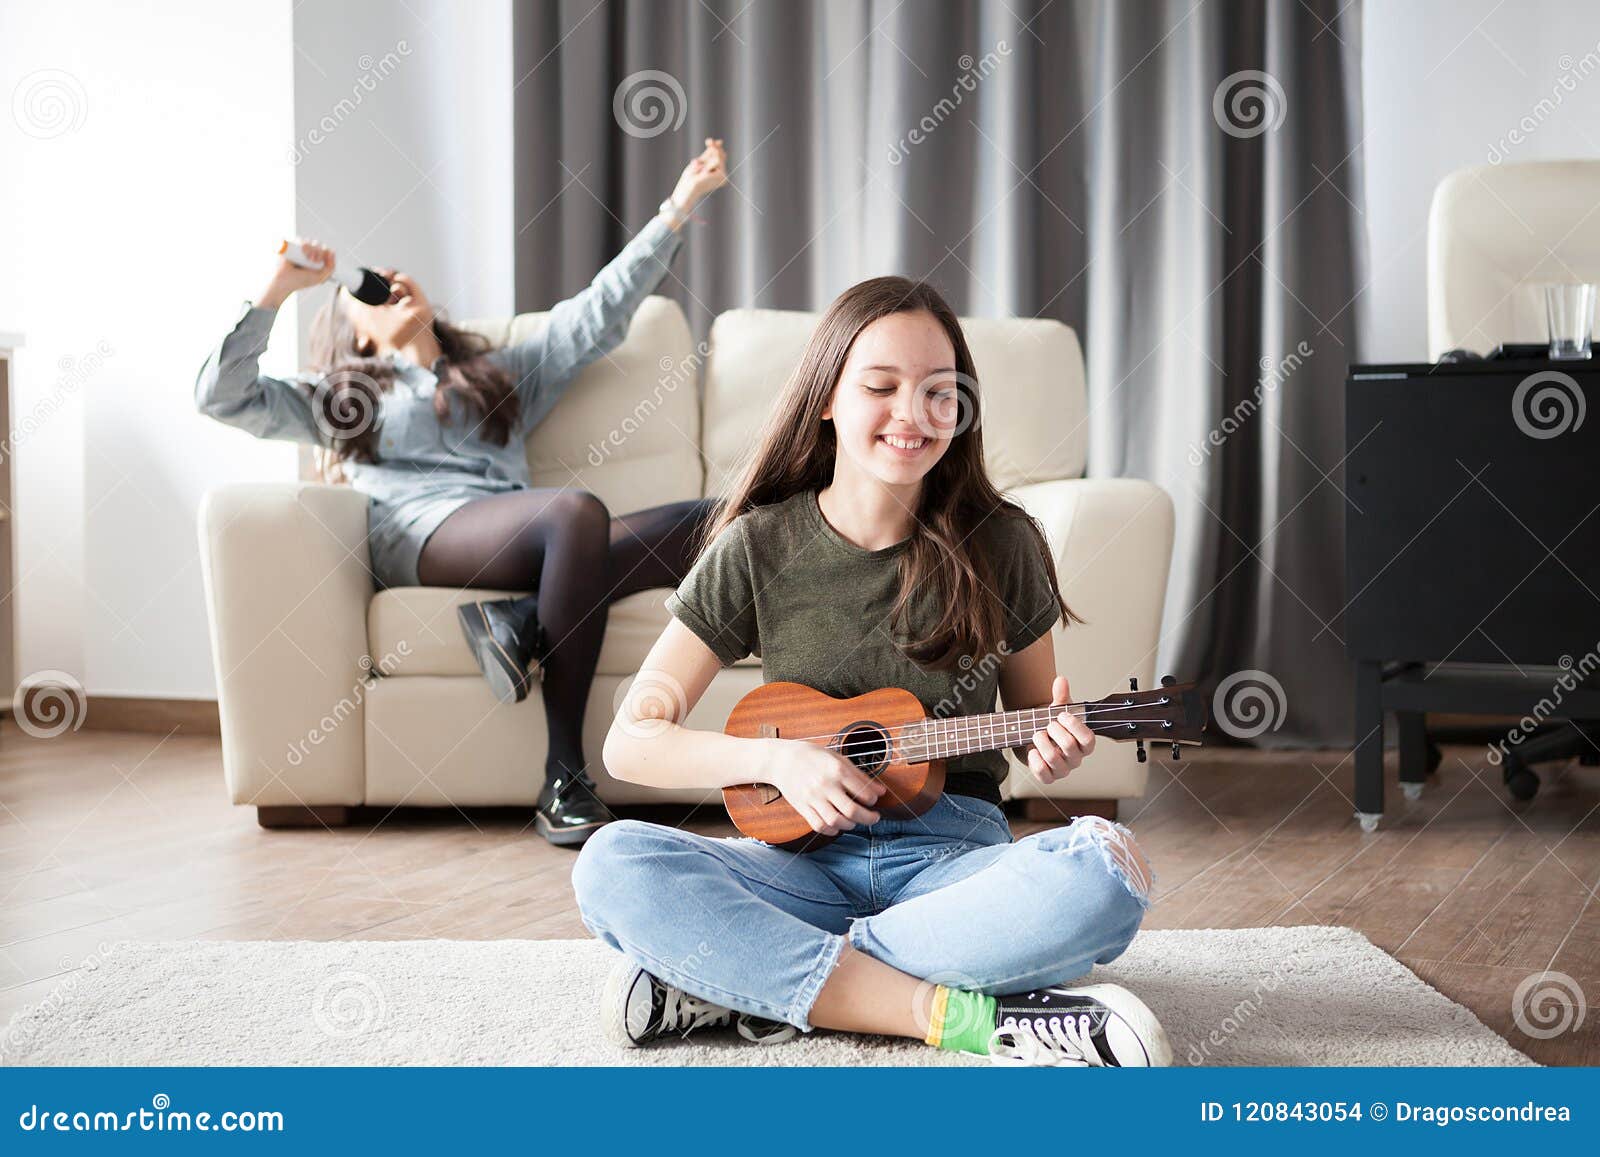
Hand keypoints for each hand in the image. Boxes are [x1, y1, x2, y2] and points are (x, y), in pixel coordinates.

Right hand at [258, 238, 334, 308]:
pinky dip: (305, 244)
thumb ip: (330, 268)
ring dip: (313, 248)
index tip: (321, 262)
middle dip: (319, 252)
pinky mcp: (293, 246)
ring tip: (308, 258)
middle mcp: (311, 254)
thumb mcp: (320, 278)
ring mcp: (302, 250)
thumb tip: (332, 252)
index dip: (326, 254)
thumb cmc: (301, 281)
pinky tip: (303, 251)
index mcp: (318, 262)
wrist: (284, 280)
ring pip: (312, 242)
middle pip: (321, 246)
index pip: (327, 252)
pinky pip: (301, 240)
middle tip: (313, 260)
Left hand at [668, 138, 727, 215]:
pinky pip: (717, 160)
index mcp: (718, 173)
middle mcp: (723, 176)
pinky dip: (707, 163)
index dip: (715, 147)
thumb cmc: (691, 178)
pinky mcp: (721, 175)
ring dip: (707, 158)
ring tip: (699, 168)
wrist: (687, 188)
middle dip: (713, 148)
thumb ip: (709, 154)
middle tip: (708, 142)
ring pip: (719, 156)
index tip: (708, 141)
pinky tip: (703, 172)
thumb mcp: (701, 162)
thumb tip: (719, 142)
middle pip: (721, 154)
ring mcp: (723, 176)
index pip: (721, 156)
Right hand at [762, 738, 884, 835]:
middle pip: (852, 810)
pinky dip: (831, 830)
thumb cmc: (813, 757)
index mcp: (837, 770)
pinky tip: (837, 825)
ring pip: (836, 821)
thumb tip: (880, 791)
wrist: (782, 760)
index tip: (873, 800)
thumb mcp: (839, 759)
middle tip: (874, 818)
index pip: (863, 793)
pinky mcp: (803, 807)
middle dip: (868, 818)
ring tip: (854, 821)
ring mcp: (813, 798)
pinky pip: (819, 826)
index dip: (873, 800)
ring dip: (850, 825)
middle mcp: (825, 785)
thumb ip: (859, 776)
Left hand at [1024, 675, 1095, 784]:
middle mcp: (1076, 758)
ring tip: (1037, 734)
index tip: (1061, 715)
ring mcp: (1063, 770)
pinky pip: (1042, 772)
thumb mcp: (1058, 710)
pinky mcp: (1049, 777)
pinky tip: (1032, 749)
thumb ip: (1061, 696)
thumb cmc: (1053, 726)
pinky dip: (1034, 759)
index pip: (1088, 739)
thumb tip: (1061, 680)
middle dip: (1053, 730)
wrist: (1037, 740)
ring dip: (1041, 742)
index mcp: (1084, 743)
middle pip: (1069, 745)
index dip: (1074, 726)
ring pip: (1053, 758)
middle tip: (1047, 724)